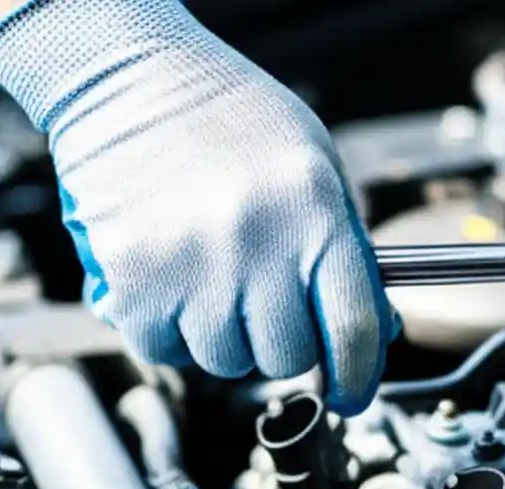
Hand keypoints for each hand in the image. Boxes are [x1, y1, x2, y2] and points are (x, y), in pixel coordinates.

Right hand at [0, 0, 395, 414]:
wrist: (131, 81)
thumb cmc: (229, 118)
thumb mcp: (315, 168)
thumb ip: (347, 250)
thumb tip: (374, 332)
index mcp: (314, 212)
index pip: (352, 329)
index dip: (358, 375)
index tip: (352, 390)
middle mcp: (255, 244)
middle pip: (287, 357)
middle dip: (283, 341)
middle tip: (264, 301)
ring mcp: (191, 268)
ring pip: (226, 361)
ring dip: (224, 336)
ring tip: (213, 277)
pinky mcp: (133, 285)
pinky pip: (165, 350)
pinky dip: (171, 330)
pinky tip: (174, 280)